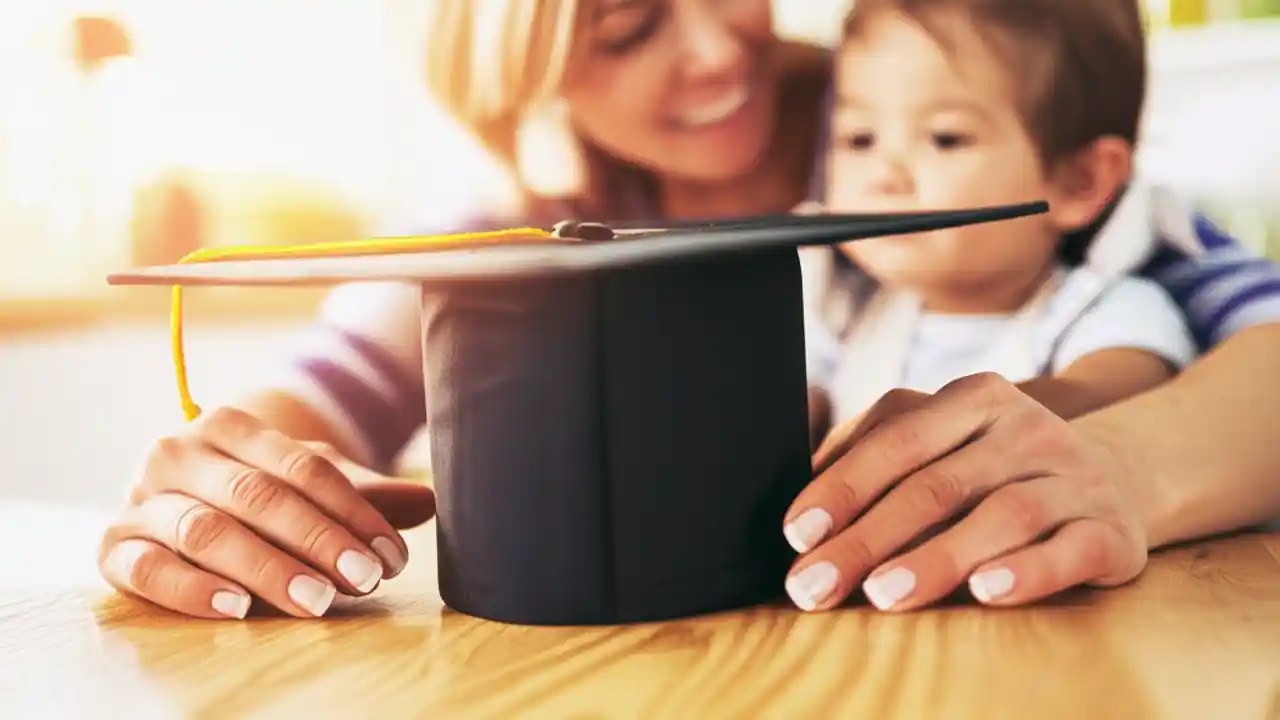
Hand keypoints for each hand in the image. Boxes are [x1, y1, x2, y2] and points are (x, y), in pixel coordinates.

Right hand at [99, 407, 435, 618]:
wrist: (180, 499)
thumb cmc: (256, 492)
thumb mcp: (310, 484)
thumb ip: (365, 494)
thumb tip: (428, 502)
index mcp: (231, 425)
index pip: (301, 466)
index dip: (352, 511)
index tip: (392, 555)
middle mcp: (178, 452)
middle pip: (257, 496)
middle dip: (318, 540)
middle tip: (365, 578)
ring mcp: (141, 498)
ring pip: (207, 532)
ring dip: (268, 568)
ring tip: (319, 599)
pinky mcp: (115, 546)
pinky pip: (148, 570)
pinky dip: (193, 590)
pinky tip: (239, 609)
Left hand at [782, 373, 1147, 611]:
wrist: (1113, 480)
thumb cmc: (993, 471)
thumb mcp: (940, 447)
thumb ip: (874, 460)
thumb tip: (802, 510)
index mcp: (973, 399)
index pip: (897, 441)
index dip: (842, 488)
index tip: (797, 534)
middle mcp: (1026, 429)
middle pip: (937, 485)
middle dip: (867, 538)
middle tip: (815, 585)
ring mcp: (1075, 477)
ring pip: (1001, 515)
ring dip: (936, 558)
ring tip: (882, 594)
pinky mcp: (1112, 529)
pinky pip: (1069, 550)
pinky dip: (1025, 571)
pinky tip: (985, 591)